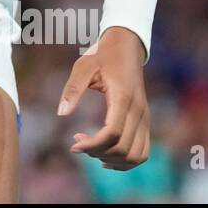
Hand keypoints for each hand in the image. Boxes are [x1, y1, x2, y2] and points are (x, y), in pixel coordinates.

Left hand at [57, 26, 149, 169]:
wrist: (127, 46)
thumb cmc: (103, 55)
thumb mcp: (83, 66)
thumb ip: (72, 89)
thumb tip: (61, 114)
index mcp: (123, 98)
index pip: (113, 133)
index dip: (93, 145)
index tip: (73, 144)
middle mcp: (138, 111)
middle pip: (123, 148)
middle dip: (98, 153)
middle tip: (78, 144)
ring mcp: (145, 118)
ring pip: (137, 155)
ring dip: (113, 160)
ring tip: (91, 150)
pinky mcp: (145, 122)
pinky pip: (142, 151)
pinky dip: (126, 161)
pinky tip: (106, 156)